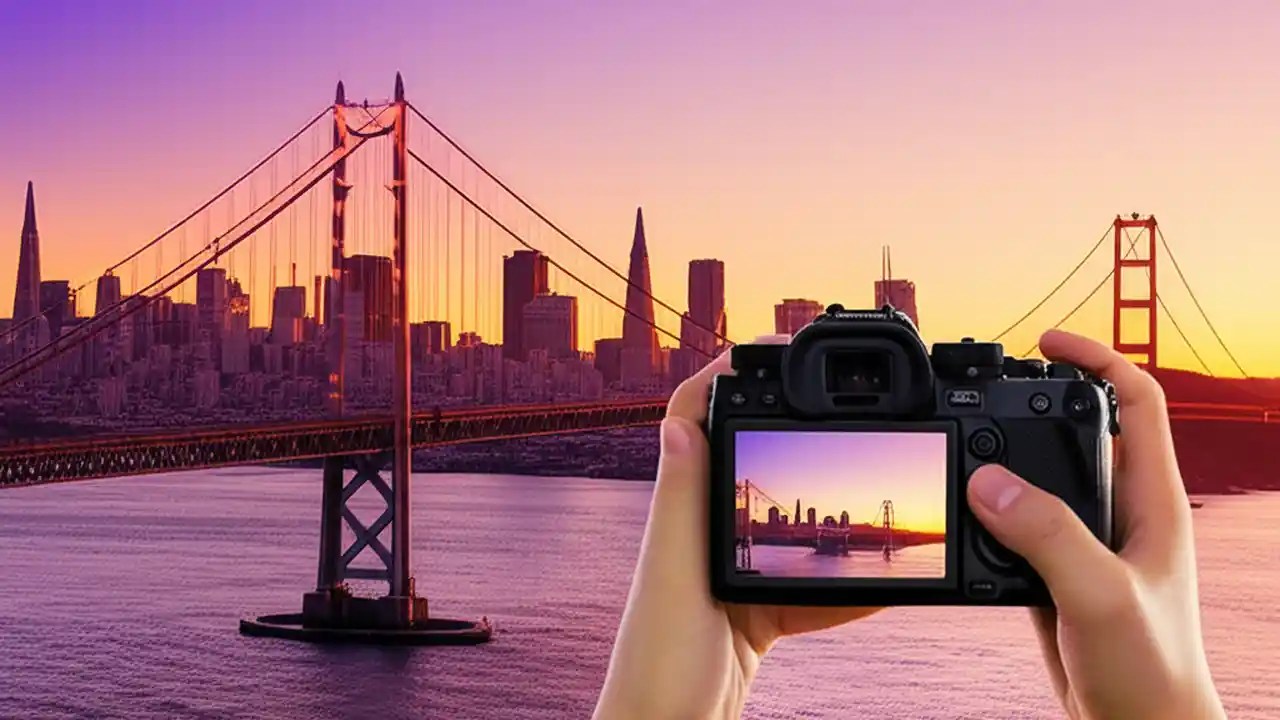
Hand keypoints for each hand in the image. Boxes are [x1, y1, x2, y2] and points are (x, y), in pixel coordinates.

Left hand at [593, 337, 880, 719]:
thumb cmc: (658, 662)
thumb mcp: (675, 575)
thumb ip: (683, 504)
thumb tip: (680, 419)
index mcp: (682, 516)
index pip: (696, 421)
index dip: (729, 376)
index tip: (775, 345)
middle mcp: (703, 537)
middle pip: (753, 462)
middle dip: (796, 427)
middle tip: (847, 398)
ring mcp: (732, 576)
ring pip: (791, 524)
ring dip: (830, 504)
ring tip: (879, 485)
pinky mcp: (756, 618)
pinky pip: (813, 588)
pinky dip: (848, 582)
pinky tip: (881, 578)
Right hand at [967, 330, 1225, 719]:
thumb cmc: (1151, 671)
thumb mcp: (1101, 596)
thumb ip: (1048, 535)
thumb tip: (988, 480)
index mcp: (1152, 502)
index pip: (1136, 402)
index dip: (1096, 358)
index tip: (1045, 340)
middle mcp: (1122, 512)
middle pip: (1077, 429)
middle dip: (1032, 400)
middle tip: (983, 388)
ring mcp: (1087, 542)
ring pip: (1040, 476)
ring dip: (1001, 456)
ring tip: (959, 443)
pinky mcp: (1056, 572)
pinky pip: (1016, 523)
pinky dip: (984, 509)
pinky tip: (959, 513)